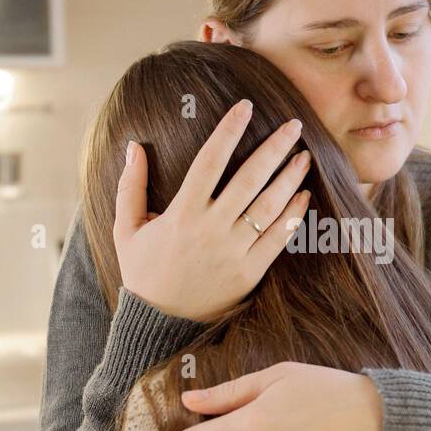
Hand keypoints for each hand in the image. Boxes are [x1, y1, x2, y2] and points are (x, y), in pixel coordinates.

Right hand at [113, 99, 311, 321]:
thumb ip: (130, 187)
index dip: (228, 131)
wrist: (159, 323)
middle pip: (249, 179)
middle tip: (293, 124)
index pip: (209, 161)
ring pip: (269, 207)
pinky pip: (277, 239)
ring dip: (289, 178)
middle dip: (274, 148)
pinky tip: (302, 196)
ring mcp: (233, 252)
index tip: (245, 107)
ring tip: (304, 156)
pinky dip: (292, 215)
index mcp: (182, 214)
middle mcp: (211, 229)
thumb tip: (133, 147)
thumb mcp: (126, 230)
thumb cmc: (143, 271)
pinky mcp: (249, 272)